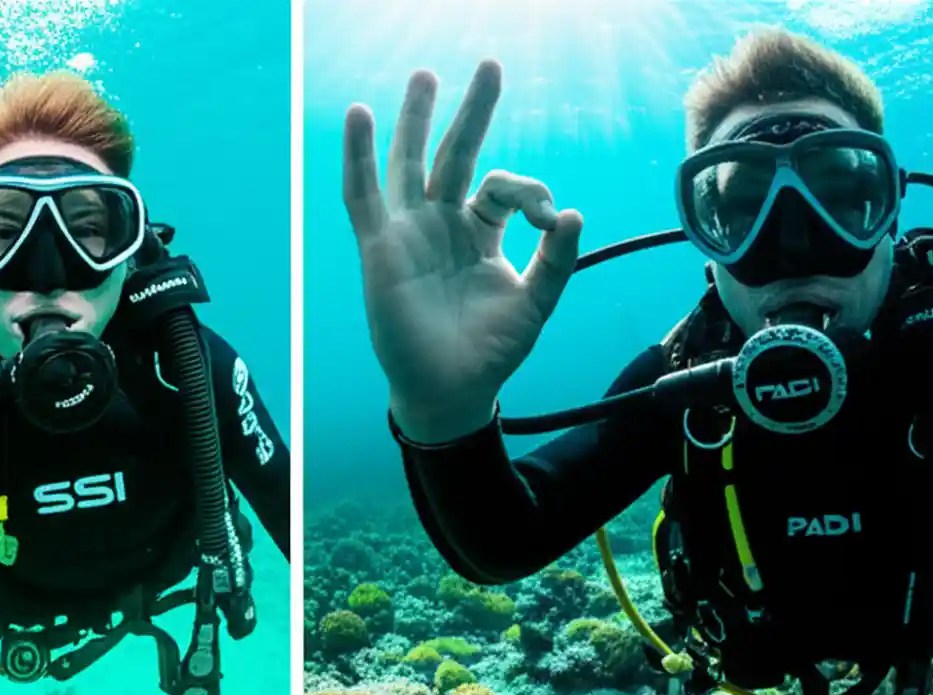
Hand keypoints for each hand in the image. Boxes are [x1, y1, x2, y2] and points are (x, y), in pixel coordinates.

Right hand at [342, 59, 583, 442]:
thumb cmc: (489, 351)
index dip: (532, 192)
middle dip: (472, 113)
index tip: (553, 220)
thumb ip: (556, 258)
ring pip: (409, 164)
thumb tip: (575, 213)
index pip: (504, 189)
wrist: (453, 391)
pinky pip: (363, 196)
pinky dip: (357, 156)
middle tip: (490, 65)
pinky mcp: (381, 249)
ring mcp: (409, 234)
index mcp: (478, 233)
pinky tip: (358, 116)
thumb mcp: (536, 301)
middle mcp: (442, 225)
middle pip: (455, 156)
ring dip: (416, 120)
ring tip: (425, 76)